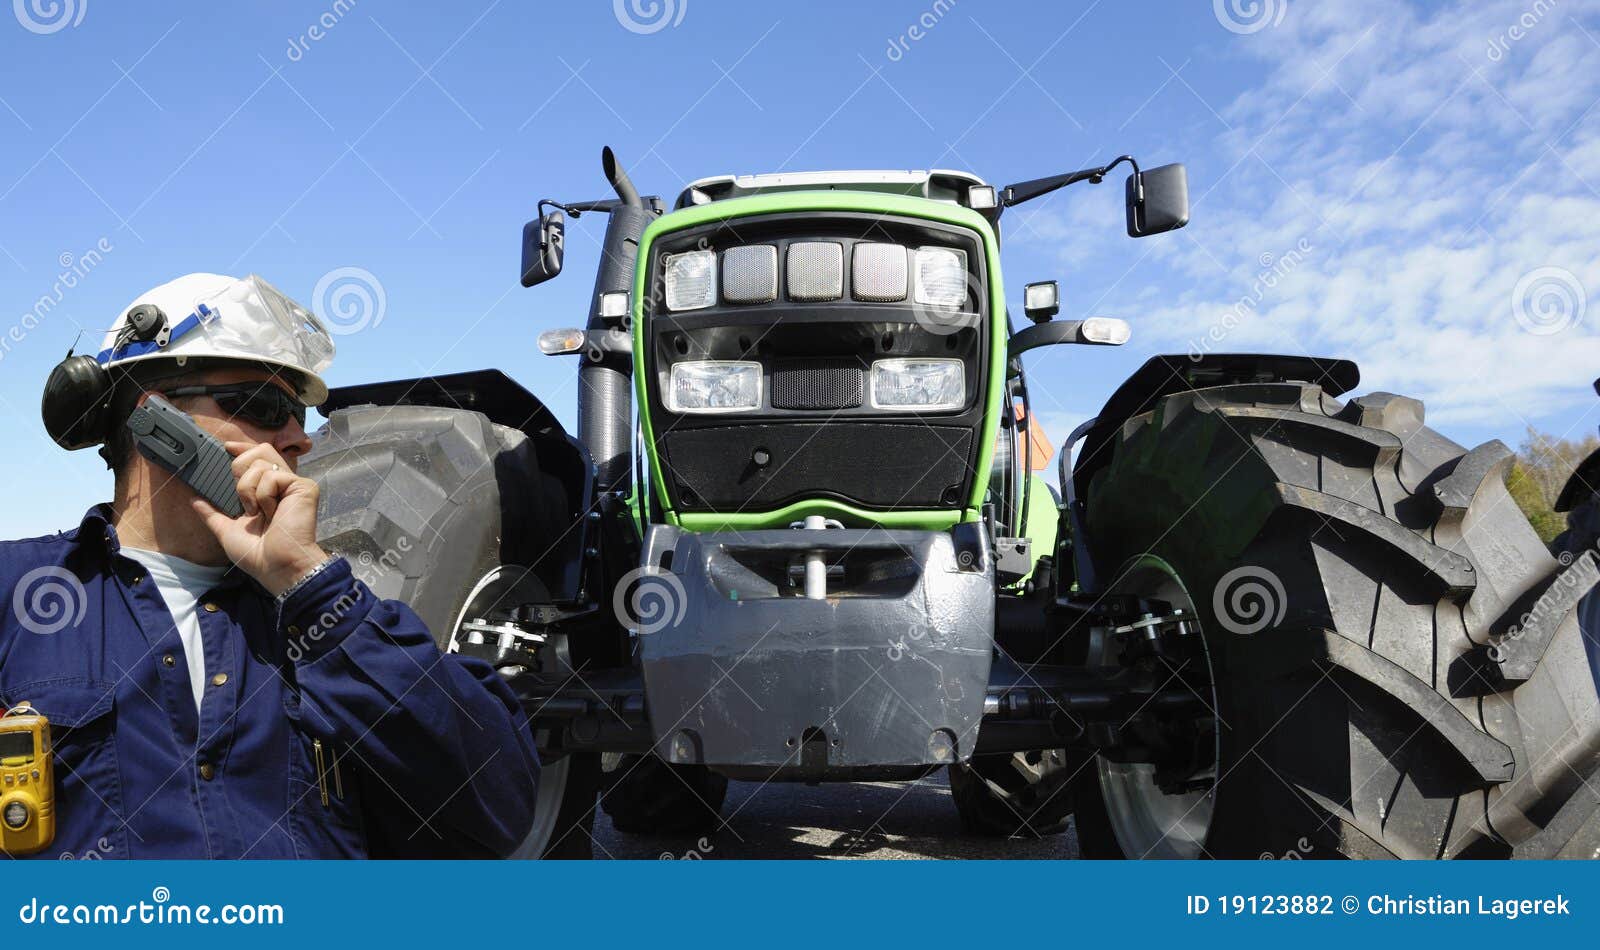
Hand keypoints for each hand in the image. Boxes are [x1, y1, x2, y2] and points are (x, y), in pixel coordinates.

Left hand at [191, 441, 328, 595]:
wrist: (275, 565)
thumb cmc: (257, 554)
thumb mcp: (227, 530)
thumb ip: (213, 513)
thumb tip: (195, 500)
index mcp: (265, 492)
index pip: (257, 457)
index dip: (242, 448)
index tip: (226, 447)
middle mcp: (281, 485)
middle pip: (260, 450)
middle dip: (241, 468)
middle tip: (242, 496)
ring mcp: (293, 485)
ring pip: (261, 463)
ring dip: (248, 490)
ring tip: (258, 512)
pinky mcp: (304, 487)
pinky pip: (273, 476)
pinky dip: (264, 496)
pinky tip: (271, 512)